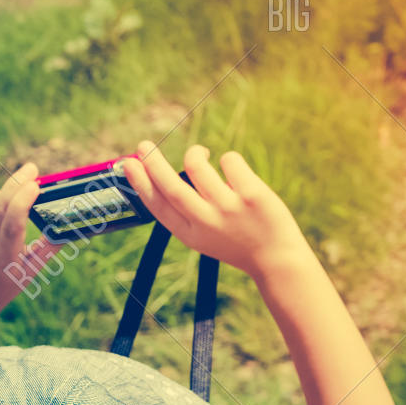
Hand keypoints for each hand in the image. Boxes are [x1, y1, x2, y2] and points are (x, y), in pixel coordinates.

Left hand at [0, 160, 57, 318]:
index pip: (12, 224)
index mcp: (3, 260)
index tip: (35, 183)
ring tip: (4, 225)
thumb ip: (50, 248)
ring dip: (4, 202)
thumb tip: (74, 227)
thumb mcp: (30, 272)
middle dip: (17, 183)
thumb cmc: (6, 284)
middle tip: (32, 168)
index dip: (23, 201)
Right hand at [121, 142, 309, 279]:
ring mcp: (229, 209)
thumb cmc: (237, 241)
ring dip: (196, 152)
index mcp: (191, 234)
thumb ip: (187, 212)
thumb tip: (163, 174)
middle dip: (153, 163)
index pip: (159, 206)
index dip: (141, 183)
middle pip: (172, 186)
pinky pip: (230, 160)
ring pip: (198, 165)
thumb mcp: (205, 235)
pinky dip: (228, 160)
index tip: (129, 164)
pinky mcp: (252, 195)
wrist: (276, 259)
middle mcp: (206, 222)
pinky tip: (235, 173)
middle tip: (143, 145)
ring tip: (202, 154)